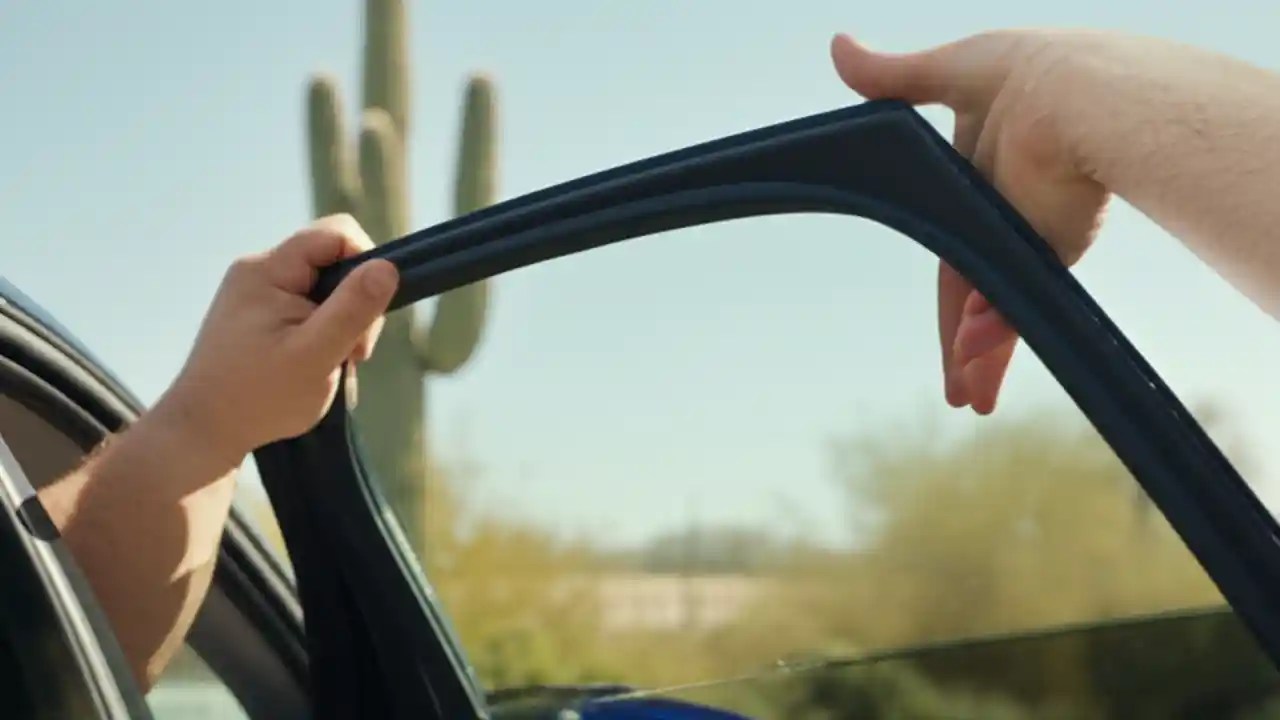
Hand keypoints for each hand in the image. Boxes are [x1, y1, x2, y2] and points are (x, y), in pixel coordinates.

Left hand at [159, 213, 397, 460]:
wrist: (203, 432)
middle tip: (349, 353)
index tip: (367, 317)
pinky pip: (306, 306)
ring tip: (329, 364)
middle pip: (333, 261)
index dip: (366, 266)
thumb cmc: (258, 398)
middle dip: (354, 305)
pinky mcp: (257, 314)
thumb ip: (353, 309)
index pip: (336, 234)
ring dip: (340, 323)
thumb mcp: (316, 355)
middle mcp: (258, 271)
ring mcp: (255, 292)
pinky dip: (321, 332)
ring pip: (323, 288)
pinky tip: (315, 363)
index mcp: (268, 270)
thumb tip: (388, 267)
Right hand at [830, 30, 1110, 413]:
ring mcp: (1028, 240)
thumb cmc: (1024, 72)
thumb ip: (890, 76)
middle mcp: (1005, 221)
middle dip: (969, 353)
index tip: (955, 349)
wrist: (1075, 92)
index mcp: (981, 187)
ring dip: (981, 358)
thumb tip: (837, 46)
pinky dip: (993, 336)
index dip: (952, 306)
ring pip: (998, 314)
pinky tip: (977, 369)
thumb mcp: (949, 74)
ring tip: (971, 401)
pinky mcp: (1049, 255)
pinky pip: (1012, 306)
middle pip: (976, 300)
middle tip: (963, 400)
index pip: (955, 258)